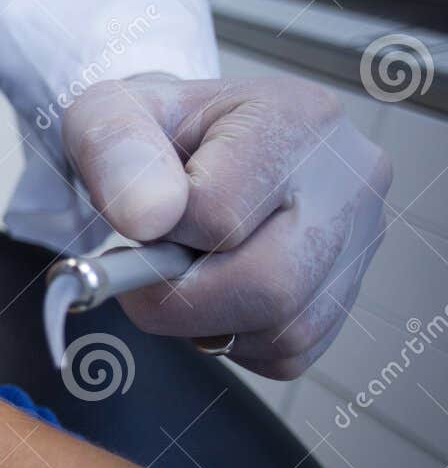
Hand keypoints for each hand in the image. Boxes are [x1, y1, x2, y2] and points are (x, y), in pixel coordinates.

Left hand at [63, 74, 390, 377]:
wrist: (184, 148)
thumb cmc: (149, 135)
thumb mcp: (110, 113)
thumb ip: (116, 150)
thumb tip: (148, 218)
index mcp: (295, 118)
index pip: (220, 211)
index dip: (158, 233)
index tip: (135, 224)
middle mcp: (348, 181)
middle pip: (269, 284)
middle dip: (179, 298)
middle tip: (138, 274)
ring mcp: (358, 244)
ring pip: (282, 331)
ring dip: (204, 321)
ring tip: (180, 269)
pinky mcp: (345, 298)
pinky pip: (286, 355)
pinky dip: (232, 337)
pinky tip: (211, 290)